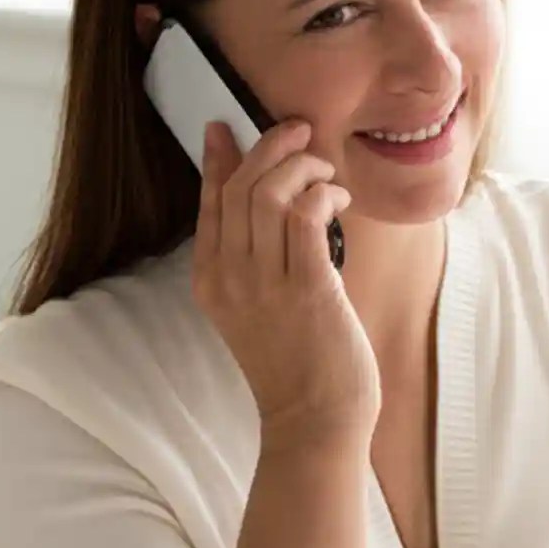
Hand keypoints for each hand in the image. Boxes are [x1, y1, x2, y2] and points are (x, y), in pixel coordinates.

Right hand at [193, 120, 380, 449]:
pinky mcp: (307, 289)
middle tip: (299, 132)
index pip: (209, 203)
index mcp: (210, 282)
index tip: (226, 126)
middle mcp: (230, 279)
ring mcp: (264, 285)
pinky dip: (322, 194)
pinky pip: (305, 218)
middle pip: (237, 188)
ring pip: (268, 194)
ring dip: (301, 167)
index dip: (218, 159)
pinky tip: (339, 198)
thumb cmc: (299, 364)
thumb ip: (256, 262)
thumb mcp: (259, 309)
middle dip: (267, 147)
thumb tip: (278, 209)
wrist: (315, 421)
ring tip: (325, 171)